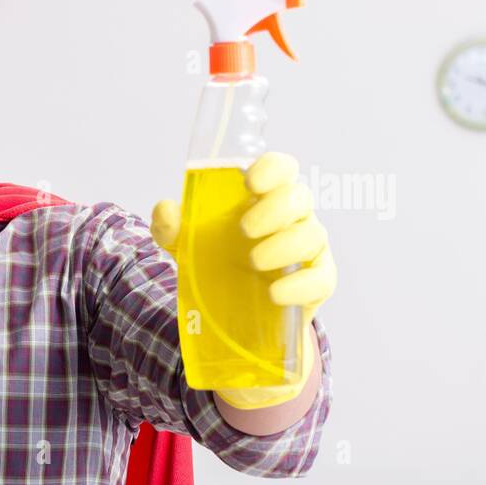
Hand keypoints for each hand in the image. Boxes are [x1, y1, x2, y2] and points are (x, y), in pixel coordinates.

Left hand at [150, 152, 336, 409]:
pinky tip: (274, 293)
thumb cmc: (219, 263)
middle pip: (300, 197)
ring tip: (254, 262)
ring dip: (284, 246)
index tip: (249, 181)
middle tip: (245, 229)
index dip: (272, 168)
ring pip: (312, 235)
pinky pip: (320, 278)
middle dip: (275, 209)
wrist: (237, 316)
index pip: (282, 169)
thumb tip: (165, 209)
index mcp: (266, 198)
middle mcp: (293, 218)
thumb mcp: (188, 246)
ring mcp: (309, 249)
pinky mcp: (317, 282)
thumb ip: (172, 227)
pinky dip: (299, 286)